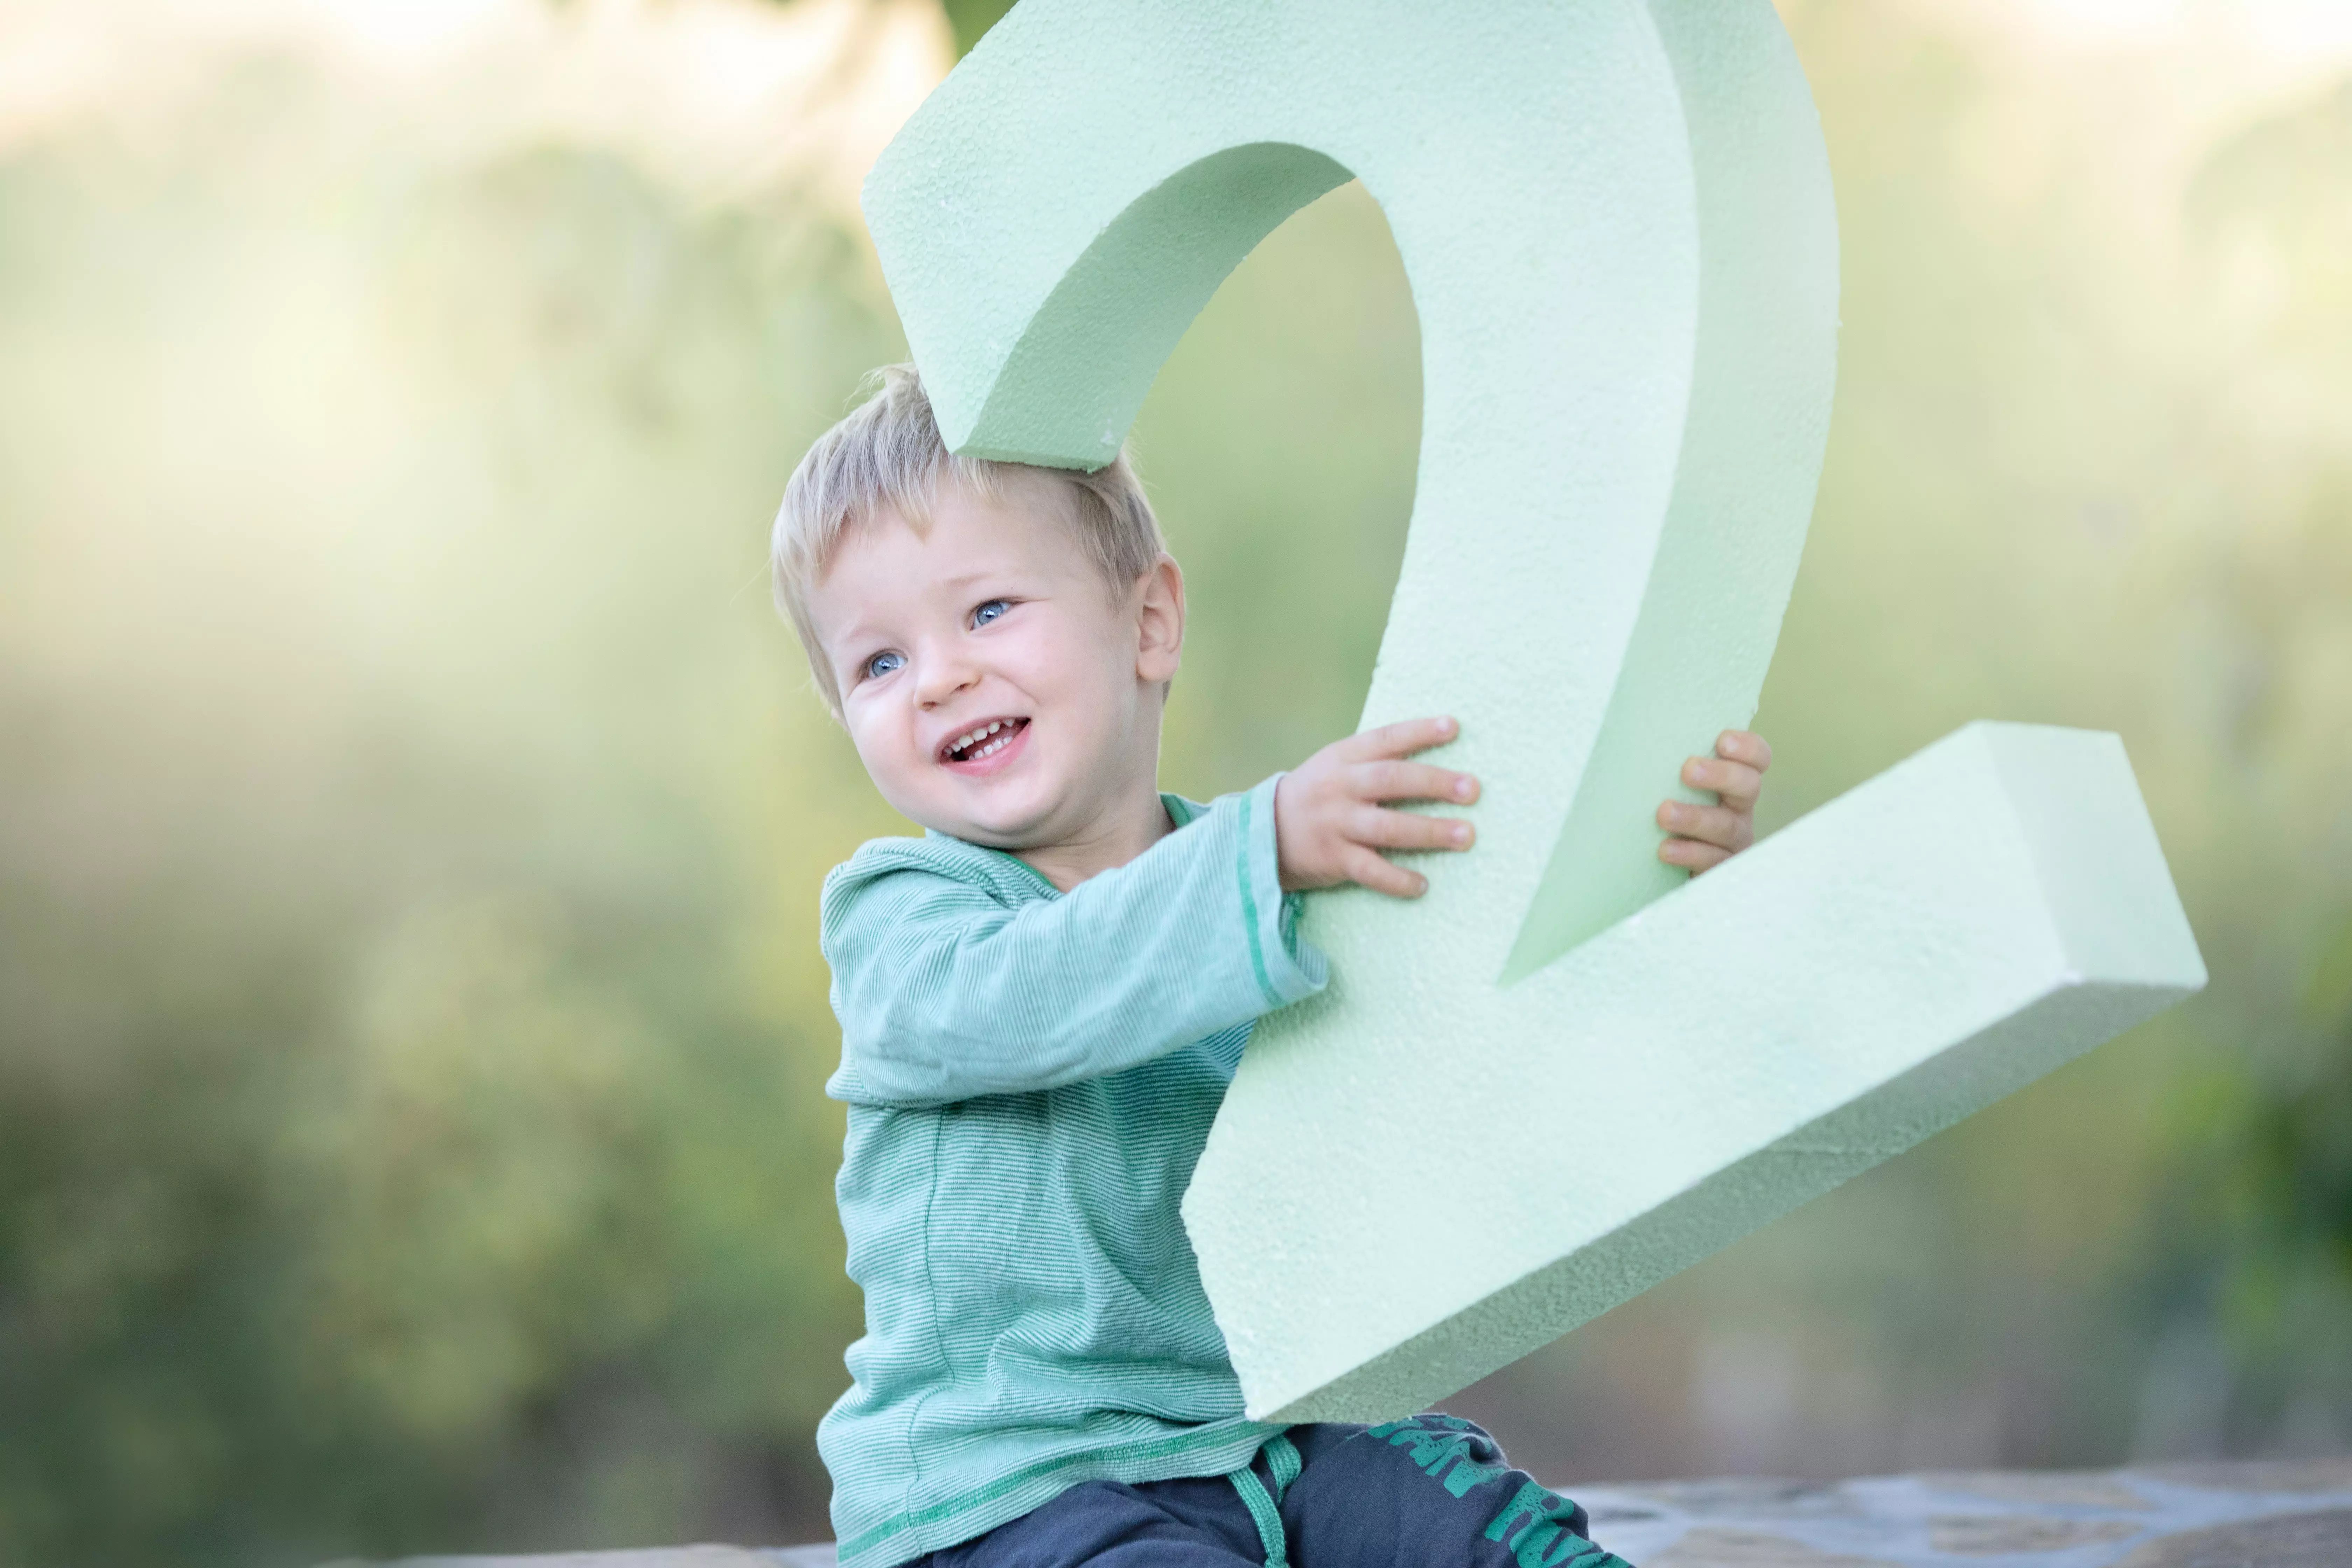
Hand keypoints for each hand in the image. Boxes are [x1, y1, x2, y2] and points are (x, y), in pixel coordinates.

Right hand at [1274, 716, 1479, 897]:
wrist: (1265, 832)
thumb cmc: (1316, 795)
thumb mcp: (1335, 766)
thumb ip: (1374, 760)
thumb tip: (1432, 752)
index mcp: (1343, 758)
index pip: (1384, 739)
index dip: (1418, 732)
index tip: (1453, 727)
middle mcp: (1340, 788)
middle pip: (1391, 780)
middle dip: (1435, 783)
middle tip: (1472, 789)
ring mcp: (1337, 824)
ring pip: (1387, 827)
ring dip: (1430, 831)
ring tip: (1466, 835)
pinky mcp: (1334, 858)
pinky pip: (1371, 871)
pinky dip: (1397, 880)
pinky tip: (1423, 885)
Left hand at [1657, 729, 1770, 873]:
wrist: (1662, 865)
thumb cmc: (1670, 807)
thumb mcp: (1674, 784)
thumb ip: (1672, 762)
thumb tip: (1635, 729)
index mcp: (1734, 781)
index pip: (1757, 758)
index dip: (1747, 748)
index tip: (1722, 741)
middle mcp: (1739, 809)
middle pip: (1747, 787)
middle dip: (1721, 776)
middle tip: (1688, 770)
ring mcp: (1733, 842)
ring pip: (1726, 827)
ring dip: (1695, 818)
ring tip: (1664, 813)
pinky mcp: (1720, 871)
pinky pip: (1711, 862)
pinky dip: (1689, 853)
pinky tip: (1665, 849)